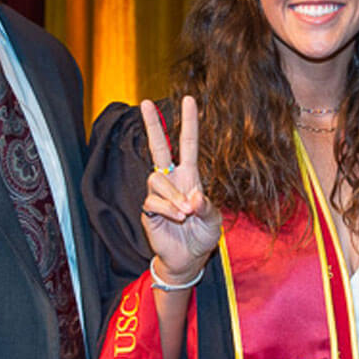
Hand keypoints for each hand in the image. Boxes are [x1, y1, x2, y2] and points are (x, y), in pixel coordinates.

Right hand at [139, 97, 221, 282]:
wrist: (188, 258)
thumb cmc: (202, 235)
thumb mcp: (213, 220)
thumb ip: (205, 207)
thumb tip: (191, 197)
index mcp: (190, 177)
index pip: (187, 145)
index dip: (189, 123)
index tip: (189, 99)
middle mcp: (172, 180)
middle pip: (158, 148)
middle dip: (152, 125)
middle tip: (145, 103)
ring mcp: (158, 194)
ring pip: (156, 180)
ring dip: (172, 196)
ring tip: (184, 213)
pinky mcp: (148, 210)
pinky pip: (152, 201)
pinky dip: (167, 209)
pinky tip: (176, 218)